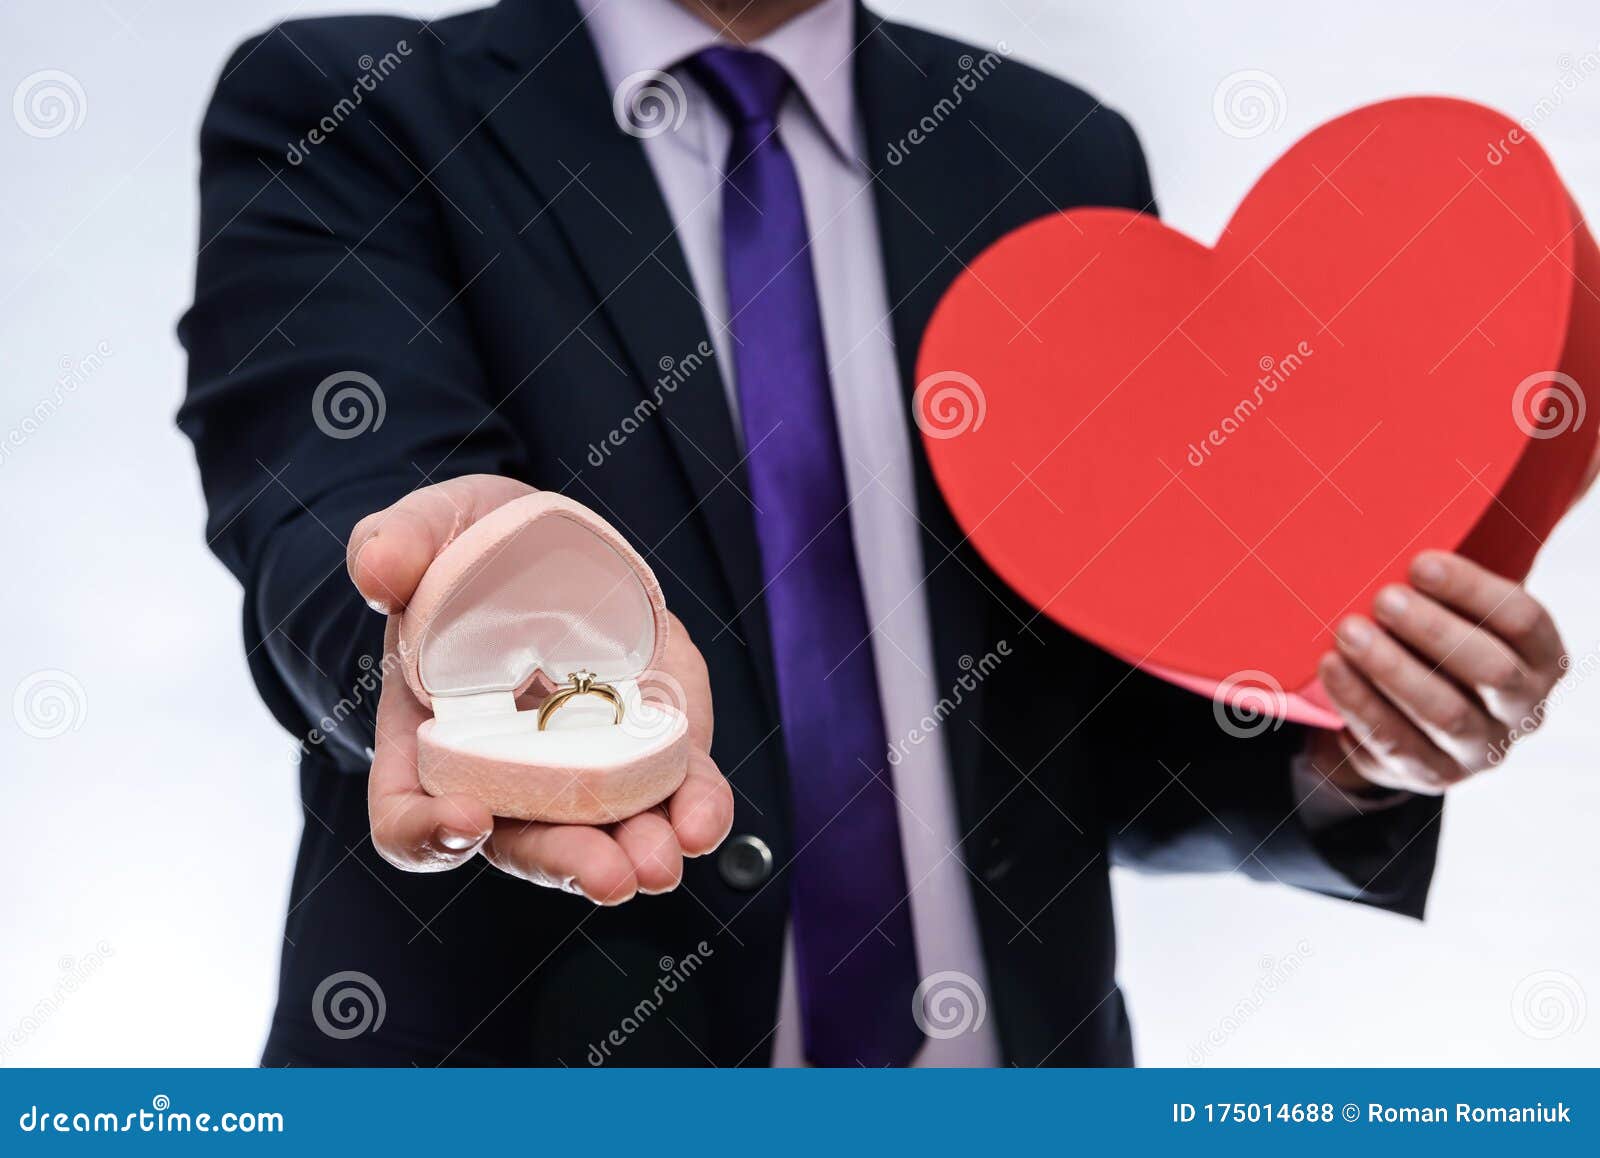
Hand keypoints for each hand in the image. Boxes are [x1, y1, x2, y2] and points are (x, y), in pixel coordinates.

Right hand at [346, 474, 733, 902]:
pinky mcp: (648, 744)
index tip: (466, 820)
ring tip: (661, 861)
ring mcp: (581, 768)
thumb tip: (381, 572)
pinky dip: (692, 809)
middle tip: (606, 876)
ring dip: (634, 853)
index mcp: (427, 737)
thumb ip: (394, 543)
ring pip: (603, 833)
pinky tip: (703, 820)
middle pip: (523, 842)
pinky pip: (673, 791)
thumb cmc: (471, 546)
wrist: (551, 544)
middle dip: (564, 862)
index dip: (426, 832)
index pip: (407, 812)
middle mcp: (504, 773)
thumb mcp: (429, 528)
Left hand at [1307, 551, 1566, 795]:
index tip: (1419, 562)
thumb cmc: (1435, 647)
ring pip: (1443, 711)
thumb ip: (1445, 584)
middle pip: (1490, 669)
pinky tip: (1332, 668)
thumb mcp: (1456, 615)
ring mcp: (1482, 747)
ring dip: (1391, 668)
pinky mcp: (1436, 774)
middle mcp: (1524, 706)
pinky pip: (1396, 740)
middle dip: (1433, 630)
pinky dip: (1360, 702)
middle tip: (1383, 598)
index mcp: (1542, 657)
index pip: (1523, 619)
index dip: (1473, 589)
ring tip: (1348, 631)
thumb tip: (1398, 520)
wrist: (1409, 723)